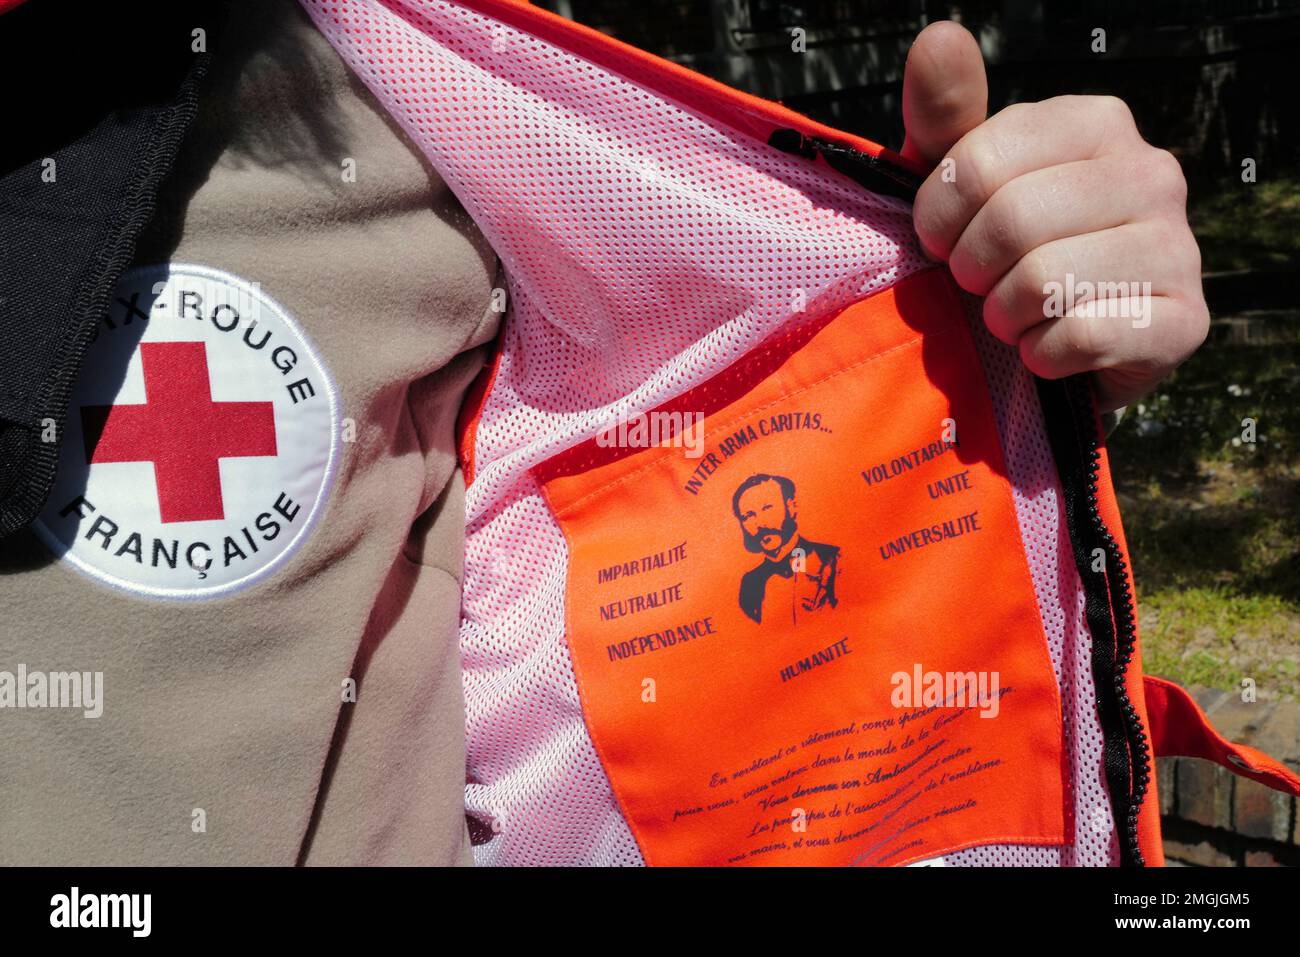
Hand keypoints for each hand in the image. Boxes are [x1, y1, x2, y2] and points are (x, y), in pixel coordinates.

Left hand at [899, 22, 1208, 411]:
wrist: (1056, 345)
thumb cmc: (1001, 252)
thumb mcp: (962, 182)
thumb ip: (944, 115)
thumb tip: (938, 35)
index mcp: (1097, 123)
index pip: (979, 162)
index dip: (938, 218)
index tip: (942, 241)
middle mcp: (1152, 172)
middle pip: (1012, 222)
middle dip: (971, 271)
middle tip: (979, 285)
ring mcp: (1178, 246)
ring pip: (1045, 281)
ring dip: (1004, 315)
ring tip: (1014, 314)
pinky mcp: (1184, 320)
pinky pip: (1080, 337)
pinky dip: (1042, 355)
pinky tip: (1050, 346)